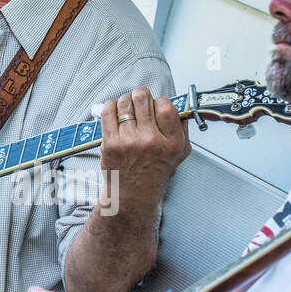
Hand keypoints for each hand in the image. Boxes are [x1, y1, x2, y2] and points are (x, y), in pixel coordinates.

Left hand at [99, 88, 190, 209]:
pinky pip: (108, 111)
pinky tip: (116, 112)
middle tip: (140, 103)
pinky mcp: (111, 143)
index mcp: (171, 142)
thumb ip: (182, 129)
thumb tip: (180, 106)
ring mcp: (129, 142)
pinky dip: (111, 106)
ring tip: (128, 110)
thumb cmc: (155, 173)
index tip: (157, 107)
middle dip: (141, 96)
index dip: (160, 101)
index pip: (166, 105)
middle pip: (142, 98)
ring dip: (126, 101)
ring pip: (125, 102)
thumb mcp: (180, 154)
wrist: (133, 195)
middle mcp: (151, 141)